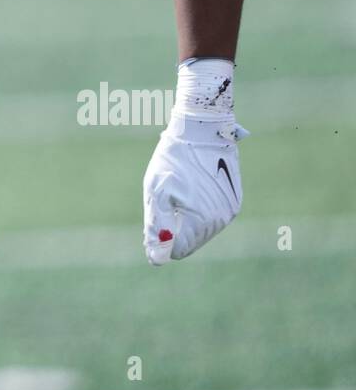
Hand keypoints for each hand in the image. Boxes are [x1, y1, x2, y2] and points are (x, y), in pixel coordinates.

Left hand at [143, 112, 249, 264]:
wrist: (202, 130)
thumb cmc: (173, 159)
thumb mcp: (156, 191)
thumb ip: (156, 226)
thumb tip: (156, 258)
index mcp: (198, 219)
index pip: (178, 250)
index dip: (161, 241)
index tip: (154, 221)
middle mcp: (219, 220)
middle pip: (191, 243)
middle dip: (174, 231)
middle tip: (164, 203)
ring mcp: (229, 211)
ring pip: (203, 232)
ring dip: (187, 222)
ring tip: (179, 194)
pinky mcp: (235, 202)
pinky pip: (214, 219)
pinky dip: (201, 213)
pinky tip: (193, 191)